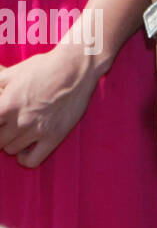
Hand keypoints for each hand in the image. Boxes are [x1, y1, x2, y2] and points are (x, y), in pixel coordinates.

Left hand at [0, 45, 100, 167]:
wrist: (76, 67)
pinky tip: (27, 147)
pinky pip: (31, 160)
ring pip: (11, 150)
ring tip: (20, 130)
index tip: (1, 120)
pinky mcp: (54, 136)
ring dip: (12, 141)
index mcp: (5, 105)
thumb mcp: (12, 72)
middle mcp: (19, 121)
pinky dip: (25, 158)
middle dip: (1, 132)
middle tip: (7, 123)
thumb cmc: (44, 67)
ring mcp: (37, 130)